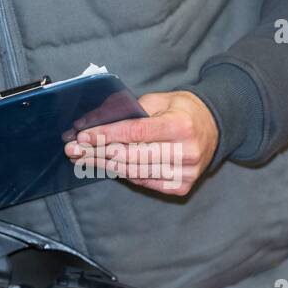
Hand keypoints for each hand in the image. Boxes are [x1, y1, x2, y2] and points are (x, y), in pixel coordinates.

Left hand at [63, 90, 219, 195]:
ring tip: (82, 159)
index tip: (83, 136)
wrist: (214, 127)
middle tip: (73, 150)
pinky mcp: (181, 187)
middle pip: (131, 156)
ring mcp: (184, 173)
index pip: (135, 133)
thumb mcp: (160, 100)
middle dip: (97, 152)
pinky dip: (122, 173)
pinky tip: (105, 166)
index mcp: (180, 126)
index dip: (106, 135)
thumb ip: (133, 111)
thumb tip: (98, 122)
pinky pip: (144, 181)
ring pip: (134, 172)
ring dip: (104, 165)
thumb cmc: (181, 111)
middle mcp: (185, 152)